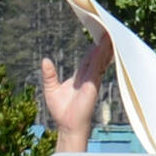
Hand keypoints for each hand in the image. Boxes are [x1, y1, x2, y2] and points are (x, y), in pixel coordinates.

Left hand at [42, 34, 113, 151]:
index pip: (88, 60)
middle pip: (97, 57)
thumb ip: (49, 75)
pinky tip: (106, 46)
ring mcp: (92, 80)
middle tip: (107, 30)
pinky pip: (98, 66)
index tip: (98, 38)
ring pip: (99, 59)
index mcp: (80, 78)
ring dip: (105, 47)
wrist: (68, 125)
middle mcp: (88, 78)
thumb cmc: (61, 111)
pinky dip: (102, 55)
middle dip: (102, 45)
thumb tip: (45, 61)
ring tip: (110, 33)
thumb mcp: (50, 89)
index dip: (93, 49)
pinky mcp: (92, 83)